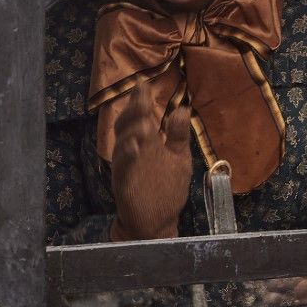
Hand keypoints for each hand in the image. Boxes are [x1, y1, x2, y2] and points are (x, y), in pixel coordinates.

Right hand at [109, 93, 192, 240]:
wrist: (154, 222)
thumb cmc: (163, 188)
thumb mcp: (177, 158)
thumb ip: (177, 135)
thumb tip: (182, 109)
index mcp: (144, 144)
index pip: (139, 117)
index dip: (140, 101)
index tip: (144, 84)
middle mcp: (132, 152)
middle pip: (128, 125)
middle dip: (134, 108)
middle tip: (140, 91)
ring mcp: (128, 167)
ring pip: (123, 142)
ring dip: (131, 128)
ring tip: (141, 115)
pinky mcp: (126, 182)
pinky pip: (123, 166)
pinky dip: (127, 155)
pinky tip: (134, 146)